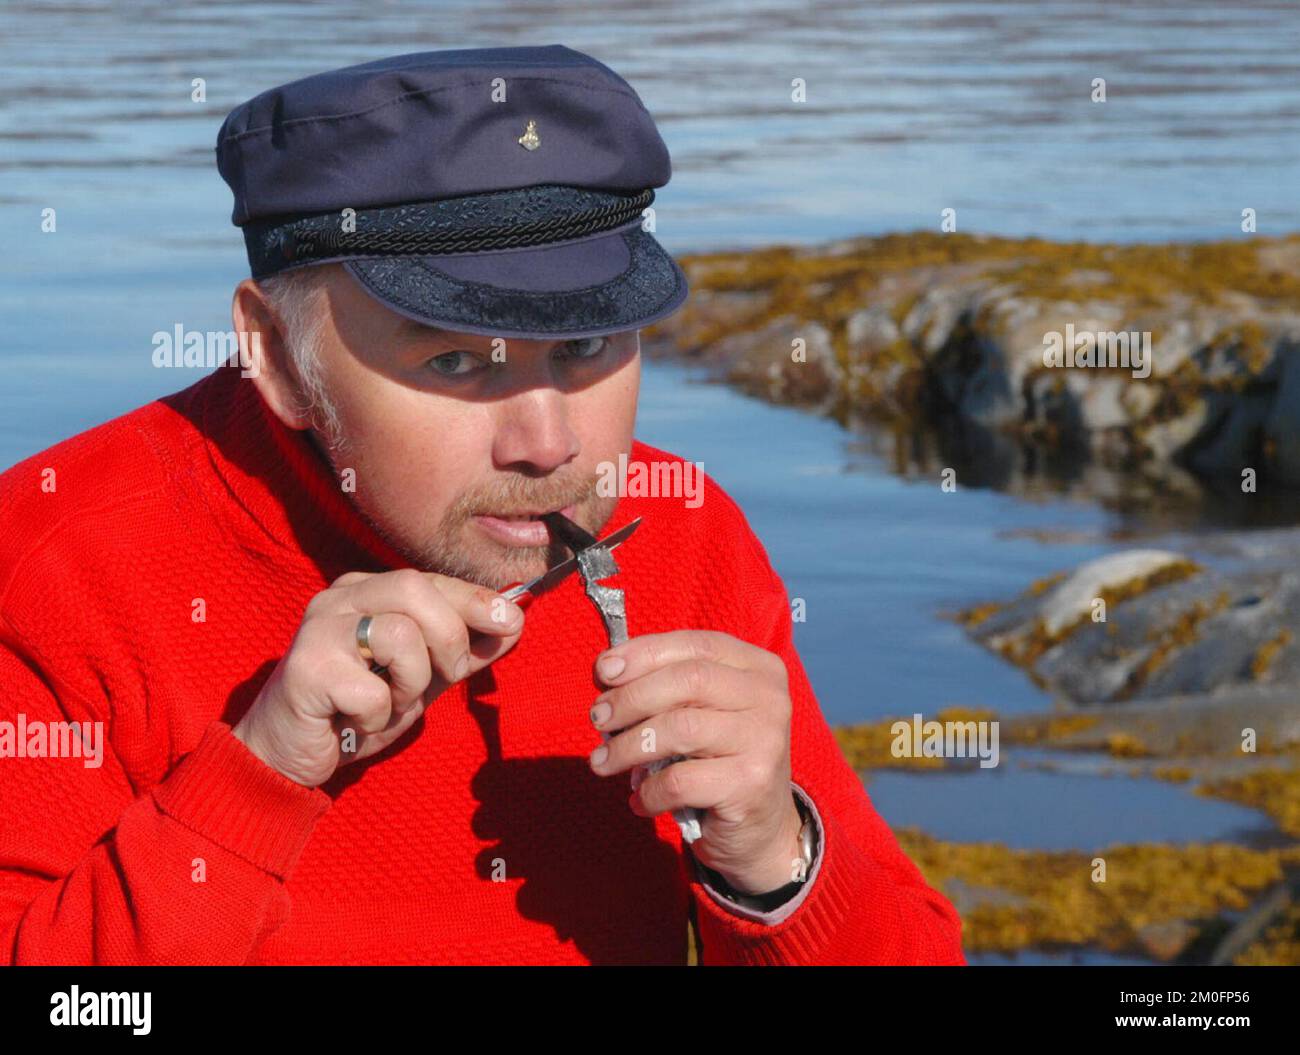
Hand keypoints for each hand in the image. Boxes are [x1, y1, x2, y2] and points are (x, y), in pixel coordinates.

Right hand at [233, 569, 525, 786]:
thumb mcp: (423, 677)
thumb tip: (514, 621)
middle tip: (444, 678)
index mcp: (368, 591)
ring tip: (387, 702)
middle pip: (415, 591)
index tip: (512, 620)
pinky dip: (378, 714)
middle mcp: (339, 598)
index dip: (475, 600)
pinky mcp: (305, 669)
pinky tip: (355, 720)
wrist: (289, 753)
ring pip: (400, 636)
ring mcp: (318, 629)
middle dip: (449, 638)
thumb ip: (465, 650)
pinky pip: (372, 689)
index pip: (431, 580)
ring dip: (411, 684)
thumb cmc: (357, 708)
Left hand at [588, 629, 803, 894]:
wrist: (760, 830)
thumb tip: (608, 671)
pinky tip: (640, 800)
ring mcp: (765, 741)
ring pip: (680, 728)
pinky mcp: (750, 785)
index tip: (604, 670)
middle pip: (687, 681)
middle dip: (631, 697)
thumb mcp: (703, 712)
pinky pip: (679, 780)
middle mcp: (770, 699)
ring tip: (602, 762)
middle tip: (598, 718)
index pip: (696, 645)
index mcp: (759, 668)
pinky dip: (648, 791)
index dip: (645, 653)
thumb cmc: (718, 760)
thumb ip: (668, 686)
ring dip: (628, 746)